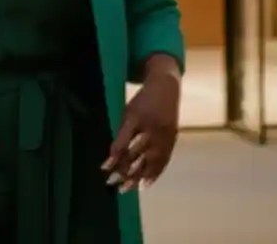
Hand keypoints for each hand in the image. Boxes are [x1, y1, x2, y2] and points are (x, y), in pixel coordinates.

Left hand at [103, 54, 180, 193]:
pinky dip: (154, 174)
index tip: (104, 169)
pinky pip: (163, 160)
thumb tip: (113, 159)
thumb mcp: (129, 111)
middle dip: (124, 169)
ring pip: (150, 160)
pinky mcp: (173, 139)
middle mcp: (151, 126)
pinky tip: (144, 185)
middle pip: (137, 153)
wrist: (167, 88)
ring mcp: (164, 134)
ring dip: (138, 176)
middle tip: (112, 184)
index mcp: (136, 116)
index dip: (115, 156)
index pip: (124, 141)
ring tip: (127, 189)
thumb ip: (122, 132)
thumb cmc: (142, 102)